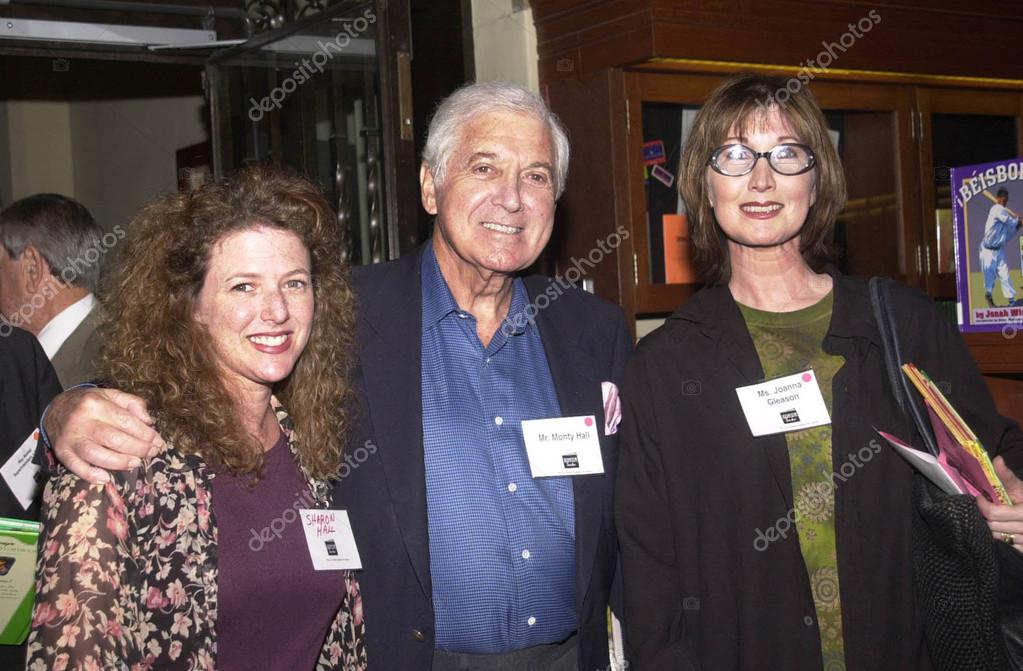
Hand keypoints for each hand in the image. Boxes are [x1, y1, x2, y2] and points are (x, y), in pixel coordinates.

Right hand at [45, 387, 163, 483]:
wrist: (55, 408)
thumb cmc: (89, 403)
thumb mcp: (110, 394)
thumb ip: (132, 403)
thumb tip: (148, 421)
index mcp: (95, 404)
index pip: (125, 421)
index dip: (145, 433)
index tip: (158, 441)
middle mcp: (81, 421)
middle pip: (113, 439)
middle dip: (137, 448)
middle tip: (152, 453)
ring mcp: (70, 438)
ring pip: (96, 454)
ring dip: (119, 462)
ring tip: (136, 463)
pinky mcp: (62, 452)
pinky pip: (75, 467)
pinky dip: (90, 475)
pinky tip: (106, 478)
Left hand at [976, 456, 1022, 554]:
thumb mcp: (1021, 488)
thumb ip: (1007, 476)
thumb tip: (997, 459)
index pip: (994, 513)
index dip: (982, 505)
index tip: (980, 497)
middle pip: (992, 526)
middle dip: (984, 516)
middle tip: (982, 508)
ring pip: (997, 537)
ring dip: (990, 527)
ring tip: (990, 517)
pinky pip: (1006, 546)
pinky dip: (1000, 538)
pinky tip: (1000, 528)